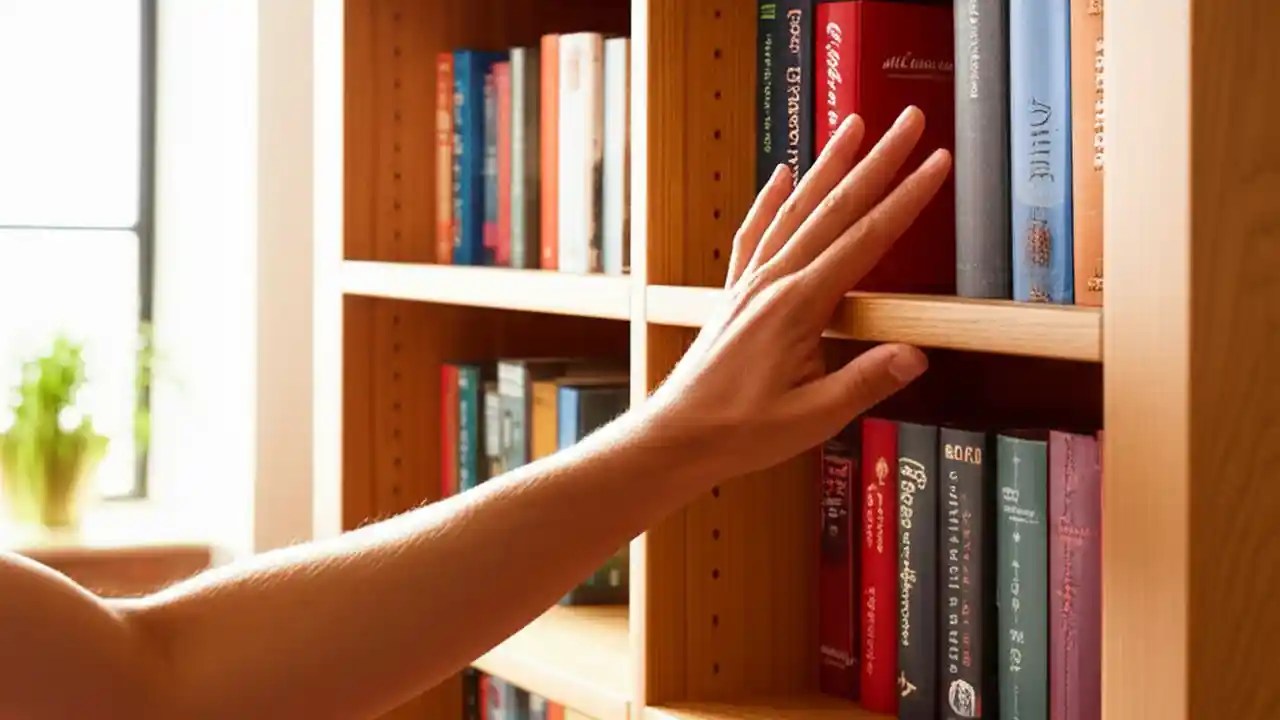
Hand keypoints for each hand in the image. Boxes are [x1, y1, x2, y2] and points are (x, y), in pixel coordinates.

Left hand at [641, 106, 951, 483]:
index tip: (936, 163)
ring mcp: (750, 284)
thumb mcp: (812, 418)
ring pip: (795, 210)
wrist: (677, 436)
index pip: (865, 240)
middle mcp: (772, 282)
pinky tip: (781, 174)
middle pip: (834, 208)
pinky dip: (769, 201)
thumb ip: (864, 382)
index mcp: (797, 306)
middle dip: (877, 161)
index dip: (906, 199)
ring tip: (853, 126)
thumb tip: (916, 355)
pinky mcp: (735, 295)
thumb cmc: (740, 432)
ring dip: (827, 165)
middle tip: (909, 120)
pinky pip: (755, 234)